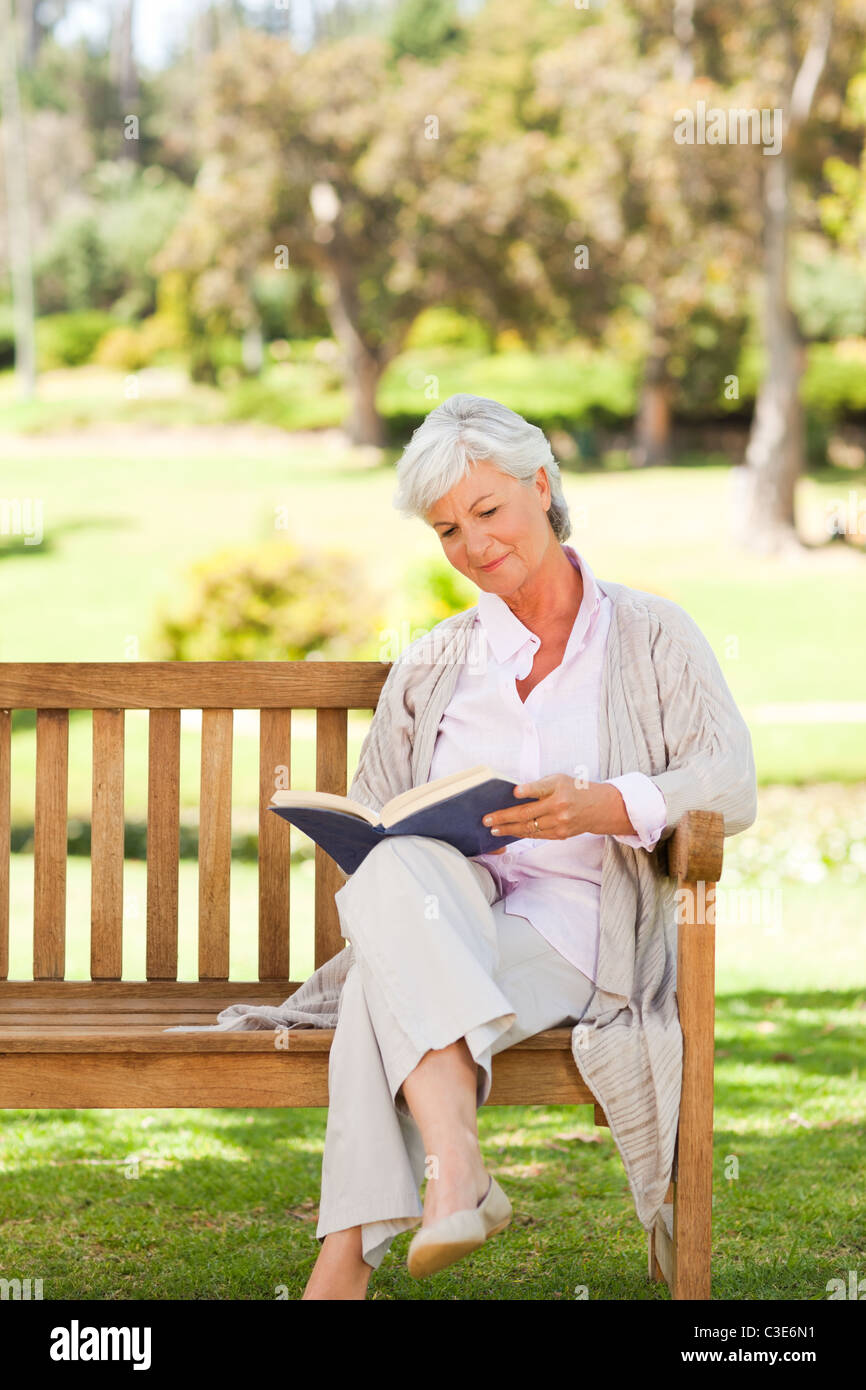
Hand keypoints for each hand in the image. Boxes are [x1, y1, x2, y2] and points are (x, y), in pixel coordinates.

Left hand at [482, 775, 634, 839]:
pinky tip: (509, 832)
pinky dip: (521, 834)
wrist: (598, 808)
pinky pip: (537, 835)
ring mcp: (560, 822)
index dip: (528, 790)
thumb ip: (539, 786)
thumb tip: (513, 796)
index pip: (541, 788)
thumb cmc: (574, 789)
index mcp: (558, 787)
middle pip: (528, 813)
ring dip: (509, 829)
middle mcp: (560, 806)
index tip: (515, 792)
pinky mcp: (561, 834)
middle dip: (504, 817)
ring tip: (494, 829)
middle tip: (487, 820)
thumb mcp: (559, 779)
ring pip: (529, 828)